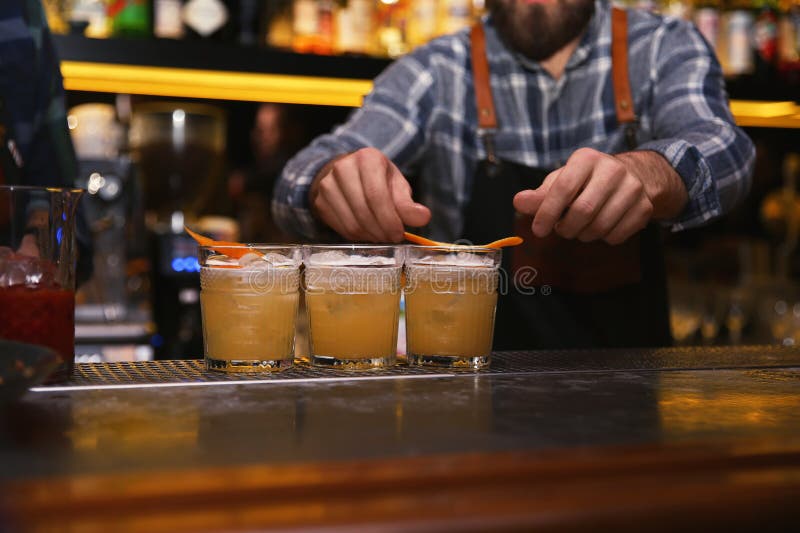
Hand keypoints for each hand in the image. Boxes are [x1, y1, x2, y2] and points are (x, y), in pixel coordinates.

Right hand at [310, 147, 430, 241]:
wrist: (347, 174)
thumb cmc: (377, 180)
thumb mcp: (396, 185)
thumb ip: (408, 203)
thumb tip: (422, 218)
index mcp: (367, 159)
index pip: (377, 195)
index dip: (389, 219)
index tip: (399, 233)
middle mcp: (343, 168)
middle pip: (364, 211)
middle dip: (382, 231)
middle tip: (392, 238)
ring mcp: (327, 185)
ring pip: (352, 223)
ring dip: (371, 236)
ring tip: (382, 236)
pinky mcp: (320, 202)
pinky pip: (341, 229)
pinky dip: (358, 237)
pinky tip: (368, 233)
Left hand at [513, 148, 655, 244]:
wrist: (631, 176)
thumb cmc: (586, 181)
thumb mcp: (561, 181)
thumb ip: (539, 195)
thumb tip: (519, 202)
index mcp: (587, 159)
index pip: (564, 188)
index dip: (548, 212)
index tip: (538, 230)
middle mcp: (613, 169)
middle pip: (583, 211)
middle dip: (567, 228)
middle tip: (562, 229)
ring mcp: (633, 188)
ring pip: (600, 226)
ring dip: (583, 235)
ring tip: (580, 228)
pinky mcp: (645, 207)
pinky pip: (617, 236)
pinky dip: (603, 239)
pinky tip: (601, 228)